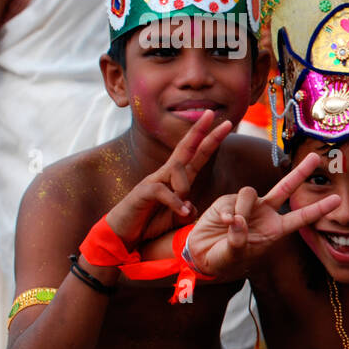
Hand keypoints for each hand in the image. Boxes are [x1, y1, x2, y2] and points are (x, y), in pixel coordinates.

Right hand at [106, 110, 231, 247]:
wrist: (123, 236)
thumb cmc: (150, 224)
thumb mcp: (176, 218)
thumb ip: (188, 209)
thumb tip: (192, 205)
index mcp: (177, 179)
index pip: (196, 154)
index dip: (210, 139)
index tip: (226, 123)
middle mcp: (165, 175)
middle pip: (185, 148)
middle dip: (200, 131)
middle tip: (213, 113)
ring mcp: (153, 181)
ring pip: (178, 170)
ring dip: (185, 188)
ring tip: (184, 207)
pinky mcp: (142, 192)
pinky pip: (163, 190)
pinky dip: (175, 202)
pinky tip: (181, 211)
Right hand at [186, 152, 340, 279]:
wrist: (203, 254)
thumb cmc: (225, 259)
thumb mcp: (233, 255)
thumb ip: (238, 240)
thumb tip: (239, 220)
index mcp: (275, 229)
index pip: (301, 217)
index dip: (319, 208)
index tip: (337, 199)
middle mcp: (266, 213)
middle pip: (286, 188)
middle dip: (301, 172)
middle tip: (317, 157)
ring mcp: (249, 205)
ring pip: (250, 192)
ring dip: (242, 209)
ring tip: (232, 225)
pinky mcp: (229, 200)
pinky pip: (232, 199)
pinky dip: (226, 213)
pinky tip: (221, 223)